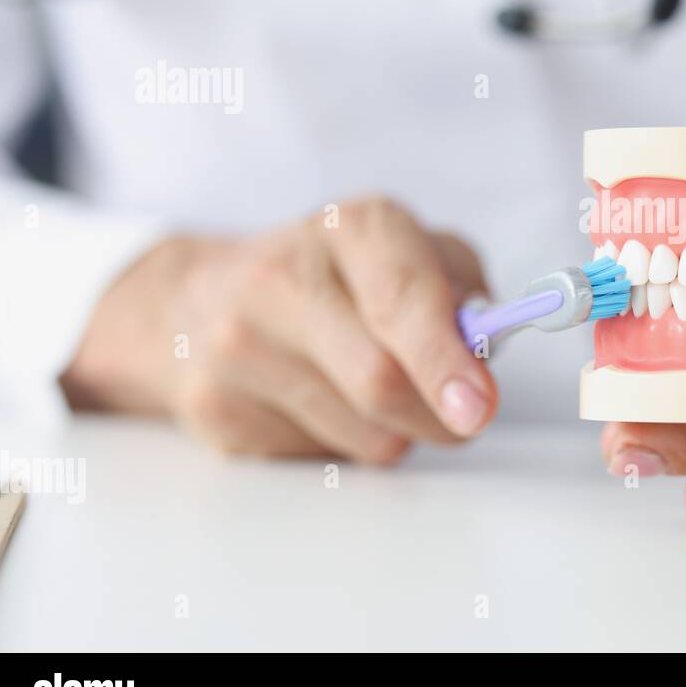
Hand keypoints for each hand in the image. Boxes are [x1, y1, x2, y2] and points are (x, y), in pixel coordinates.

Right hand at [61, 196, 497, 461]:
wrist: (204, 295)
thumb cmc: (345, 279)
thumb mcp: (419, 255)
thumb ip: (466, 297)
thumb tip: (481, 359)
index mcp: (352, 228)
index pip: (403, 299)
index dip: (445, 359)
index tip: (478, 407)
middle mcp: (282, 275)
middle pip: (380, 381)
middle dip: (437, 415)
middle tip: (462, 419)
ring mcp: (236, 343)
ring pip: (359, 435)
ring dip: (394, 433)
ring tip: (373, 391)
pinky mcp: (212, 406)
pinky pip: (316, 459)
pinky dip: (340, 444)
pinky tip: (316, 403)